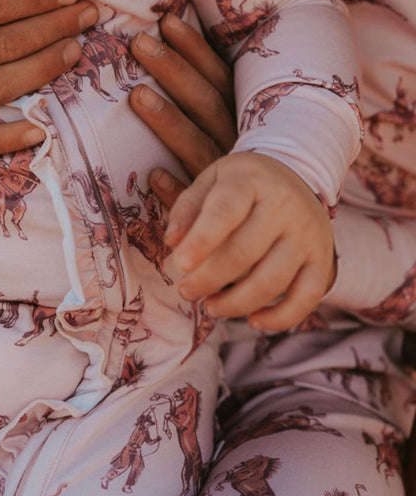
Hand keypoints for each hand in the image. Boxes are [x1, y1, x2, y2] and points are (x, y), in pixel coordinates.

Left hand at [128, 12, 235, 204]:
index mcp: (243, 118)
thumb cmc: (246, 163)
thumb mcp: (232, 121)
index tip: (166, 21)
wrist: (278, 232)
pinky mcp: (218, 219)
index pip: (219, 77)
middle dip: (173, 70)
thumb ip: (209, 90)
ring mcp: (228, 181)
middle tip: (138, 42)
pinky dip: (176, 190)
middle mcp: (238, 145)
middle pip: (205, 103)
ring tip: (136, 94)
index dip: (194, 49)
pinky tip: (153, 176)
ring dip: (169, 122)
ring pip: (197, 148)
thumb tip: (172, 38)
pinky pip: (195, 203)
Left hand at [165, 151, 335, 331]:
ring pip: (272, 281)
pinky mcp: (323, 260)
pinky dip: (280, 318)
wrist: (296, 174)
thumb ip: (188, 207)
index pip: (225, 212)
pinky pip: (306, 298)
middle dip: (209, 279)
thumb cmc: (243, 183)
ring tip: (211, 306)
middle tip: (186, 291)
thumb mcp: (211, 179)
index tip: (179, 264)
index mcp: (250, 181)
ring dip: (236, 303)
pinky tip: (254, 321)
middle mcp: (284, 207)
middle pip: (245, 253)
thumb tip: (172, 242)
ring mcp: (307, 235)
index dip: (201, 241)